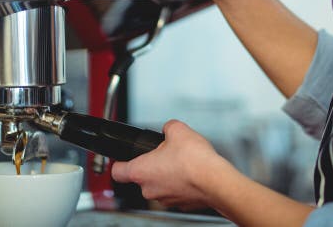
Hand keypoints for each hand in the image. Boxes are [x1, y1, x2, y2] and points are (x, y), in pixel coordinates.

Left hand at [111, 120, 230, 210]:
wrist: (216, 180)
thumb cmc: (195, 161)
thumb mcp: (178, 129)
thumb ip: (167, 127)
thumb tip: (169, 129)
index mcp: (141, 172)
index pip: (117, 171)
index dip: (120, 162)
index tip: (123, 159)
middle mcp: (149, 190)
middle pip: (142, 176)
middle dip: (153, 164)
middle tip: (166, 153)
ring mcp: (165, 199)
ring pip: (160, 184)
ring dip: (167, 174)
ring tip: (182, 161)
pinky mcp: (181, 204)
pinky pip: (176, 191)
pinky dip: (181, 182)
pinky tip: (191, 172)